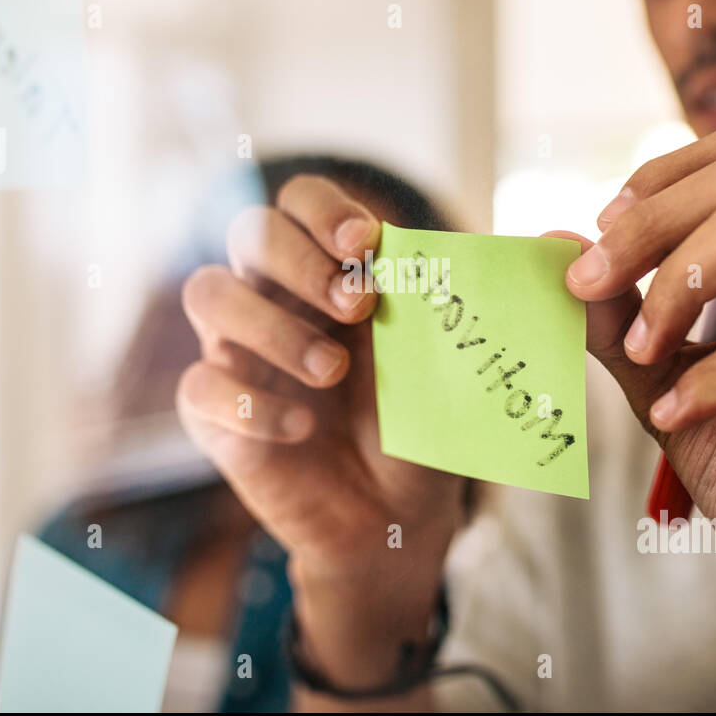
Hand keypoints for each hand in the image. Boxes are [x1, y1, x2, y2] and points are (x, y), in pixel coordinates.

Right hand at [177, 175, 462, 688]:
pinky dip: (250, 401)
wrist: (398, 515)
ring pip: (209, 292)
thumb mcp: (444, 355)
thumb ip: (458, 298)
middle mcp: (272, 298)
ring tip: (333, 369)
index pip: (298, 200)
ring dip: (272, 324)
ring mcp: (237, 352)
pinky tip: (302, 426)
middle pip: (246, 231)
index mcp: (325, 268)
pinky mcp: (216, 416)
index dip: (324, 209)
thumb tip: (516, 246)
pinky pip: (199, 386)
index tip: (368, 243)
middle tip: (359, 305)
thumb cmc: (421, 420)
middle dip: (299, 259)